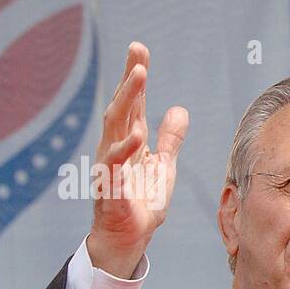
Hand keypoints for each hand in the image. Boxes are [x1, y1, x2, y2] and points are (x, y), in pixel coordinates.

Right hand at [87, 41, 188, 277]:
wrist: (129, 239)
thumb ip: (169, 139)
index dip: (135, 77)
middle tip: (138, 53)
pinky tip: (137, 135)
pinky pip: (116, 165)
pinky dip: (126, 150)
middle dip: (129, 79)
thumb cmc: (140, 202)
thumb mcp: (163, 166)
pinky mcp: (111, 188)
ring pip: (115, 127)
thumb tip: (179, 109)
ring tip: (138, 76)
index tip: (140, 50)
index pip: (132, 103)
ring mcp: (110, 166)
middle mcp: (115, 148)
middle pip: (121, 106)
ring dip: (126, 100)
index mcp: (129, 140)